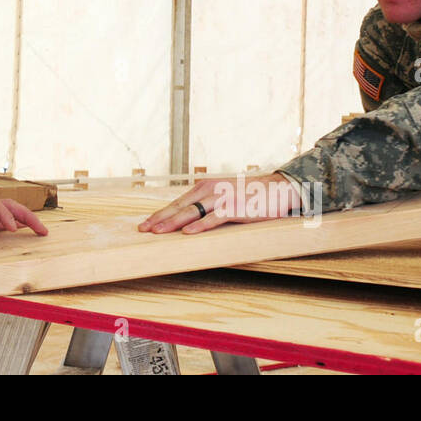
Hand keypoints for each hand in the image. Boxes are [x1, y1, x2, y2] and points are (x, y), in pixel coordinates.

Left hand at [0, 196, 48, 246]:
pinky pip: (7, 224)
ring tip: (43, 233)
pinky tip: (32, 234)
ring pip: (12, 214)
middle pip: (9, 206)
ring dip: (28, 221)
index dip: (4, 215)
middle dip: (27, 216)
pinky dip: (21, 227)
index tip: (12, 228)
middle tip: (41, 230)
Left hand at [138, 174, 300, 234]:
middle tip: (143, 229)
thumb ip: (206, 205)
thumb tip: (186, 219)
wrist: (277, 188)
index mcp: (204, 187)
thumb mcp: (222, 195)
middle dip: (159, 219)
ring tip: (157, 232)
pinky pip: (214, 218)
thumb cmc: (248, 196)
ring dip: (173, 223)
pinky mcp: (235, 207)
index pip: (177, 203)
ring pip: (192, 212)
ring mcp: (222, 198)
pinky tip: (187, 233)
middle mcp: (210, 190)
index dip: (160, 214)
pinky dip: (200, 226)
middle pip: (179, 207)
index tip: (145, 224)